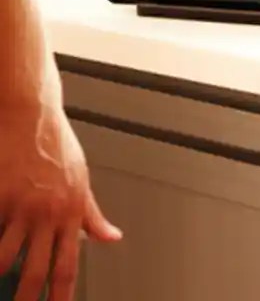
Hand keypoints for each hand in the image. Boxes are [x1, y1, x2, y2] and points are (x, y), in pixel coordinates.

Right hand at [0, 0, 121, 300]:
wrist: (32, 114)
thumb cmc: (55, 146)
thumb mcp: (82, 181)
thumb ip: (92, 215)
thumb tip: (111, 238)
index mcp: (71, 212)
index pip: (68, 264)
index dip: (61, 294)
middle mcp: (48, 213)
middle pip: (36, 269)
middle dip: (28, 296)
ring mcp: (21, 206)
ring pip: (5, 256)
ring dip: (0, 271)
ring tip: (0, 277)